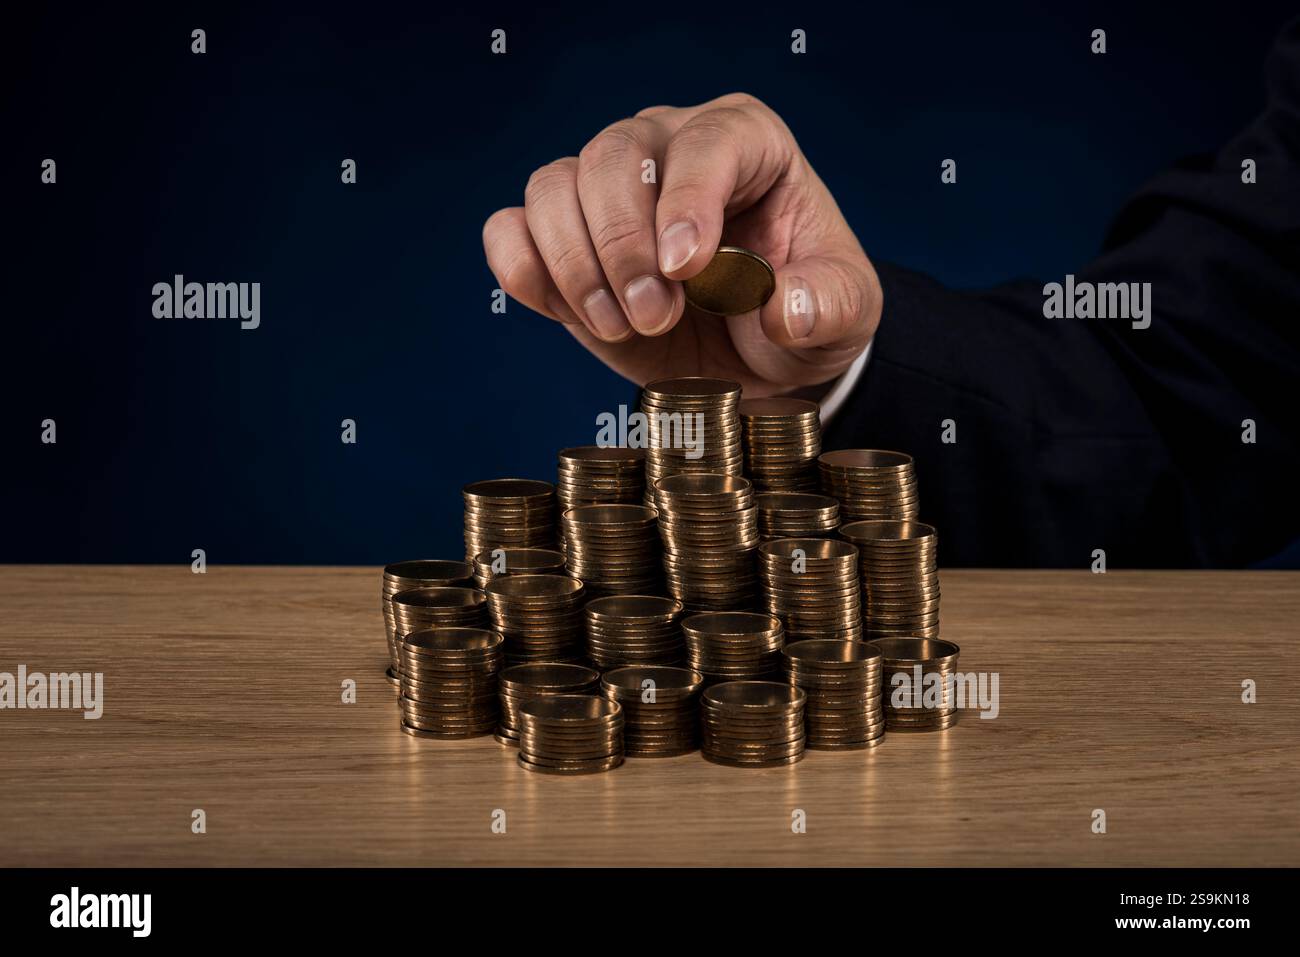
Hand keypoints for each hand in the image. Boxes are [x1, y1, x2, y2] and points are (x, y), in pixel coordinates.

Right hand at [483, 93, 881, 396]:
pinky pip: (510, 229)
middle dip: (625, 244)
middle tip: (656, 319)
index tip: (686, 270)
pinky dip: (526, 270)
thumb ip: (828, 306)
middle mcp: (669, 149)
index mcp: (748, 143)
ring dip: (577, 265)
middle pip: (614, 154)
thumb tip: (785, 309)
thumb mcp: (845, 314)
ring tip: (622, 327)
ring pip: (553, 186)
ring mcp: (608, 191)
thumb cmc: (802, 313)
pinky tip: (572, 313)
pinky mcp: (563, 241)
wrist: (757, 358)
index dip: (688, 200)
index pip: (706, 142)